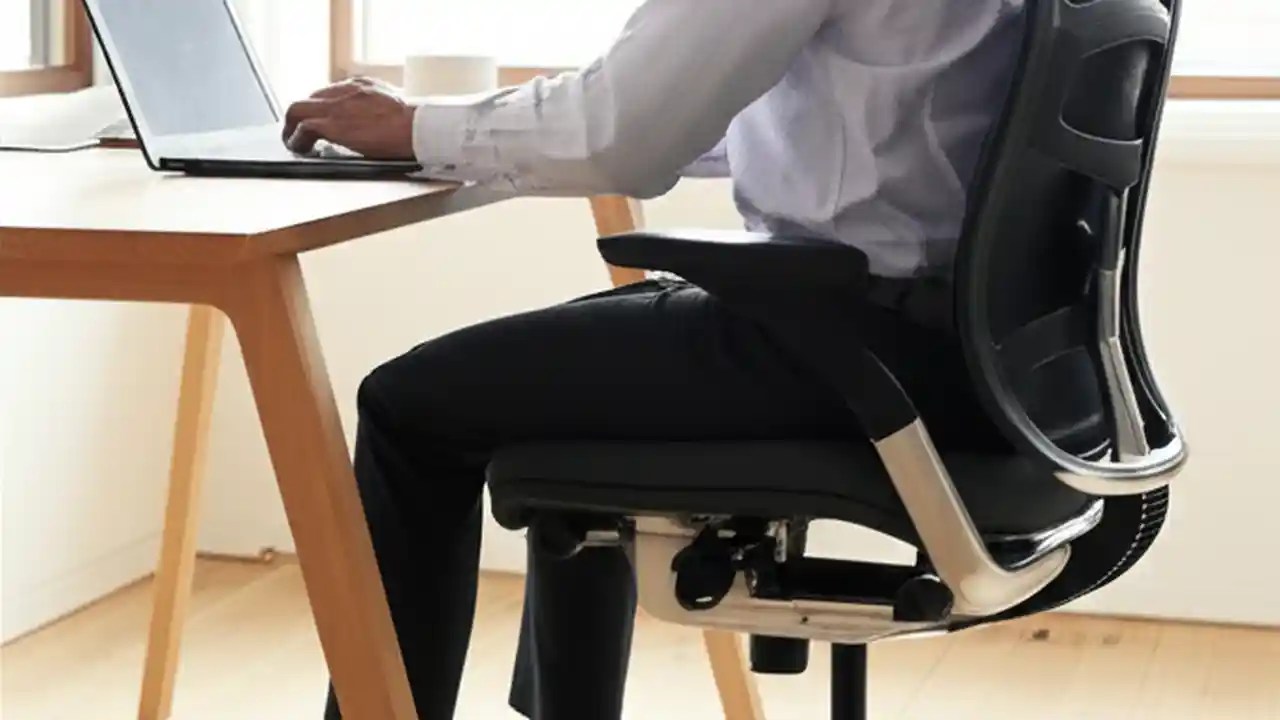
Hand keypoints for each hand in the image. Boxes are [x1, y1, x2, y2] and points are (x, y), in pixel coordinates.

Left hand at [282, 77, 416, 159]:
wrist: (419, 127)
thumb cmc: (417, 122)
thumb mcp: (397, 105)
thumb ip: (382, 106)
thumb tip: (379, 120)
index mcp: (362, 84)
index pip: (331, 92)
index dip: (322, 108)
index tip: (321, 119)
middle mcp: (345, 90)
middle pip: (311, 99)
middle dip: (304, 116)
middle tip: (300, 131)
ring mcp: (336, 106)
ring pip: (297, 109)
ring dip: (291, 127)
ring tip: (292, 142)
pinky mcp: (332, 125)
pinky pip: (303, 129)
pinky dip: (297, 140)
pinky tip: (299, 149)